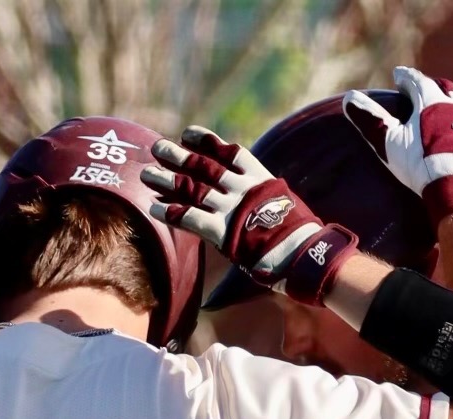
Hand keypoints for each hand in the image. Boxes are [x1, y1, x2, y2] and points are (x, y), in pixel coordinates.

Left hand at [141, 126, 361, 305]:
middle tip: (158, 147)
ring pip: (193, 189)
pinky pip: (191, 218)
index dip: (206, 141)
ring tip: (146, 175)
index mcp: (259, 177)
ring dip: (167, 181)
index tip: (187, 133)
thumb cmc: (299, 233)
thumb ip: (264, 196)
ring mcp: (231, 208)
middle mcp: (242, 188)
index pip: (228, 152)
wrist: (305, 252)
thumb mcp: (283, 203)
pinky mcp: (224, 231)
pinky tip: (154, 209)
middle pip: (204, 166)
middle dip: (179, 156)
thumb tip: (257, 200)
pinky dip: (172, 213)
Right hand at [343, 68, 452, 228]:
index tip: (398, 75)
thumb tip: (349, 97)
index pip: (415, 80)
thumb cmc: (421, 162)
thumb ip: (370, 119)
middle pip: (444, 88)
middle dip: (431, 86)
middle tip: (423, 87)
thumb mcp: (390, 142)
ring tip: (452, 106)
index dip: (405, 77)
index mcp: (431, 99)